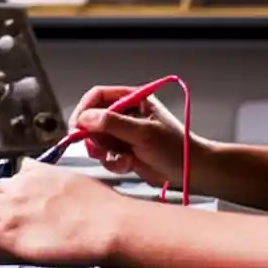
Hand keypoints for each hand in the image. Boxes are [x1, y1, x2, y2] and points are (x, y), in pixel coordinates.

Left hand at [0, 160, 129, 265]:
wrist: (106, 224)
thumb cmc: (103, 208)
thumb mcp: (80, 184)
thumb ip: (62, 184)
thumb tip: (63, 189)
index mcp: (40, 173)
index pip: (15, 175)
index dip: (5, 186)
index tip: (0, 189)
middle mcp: (21, 187)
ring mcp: (10, 210)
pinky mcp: (5, 232)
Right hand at [69, 85, 200, 186]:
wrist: (190, 171)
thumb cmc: (176, 147)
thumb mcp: (143, 132)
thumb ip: (113, 123)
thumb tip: (86, 118)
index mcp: (132, 99)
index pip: (98, 96)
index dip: (84, 109)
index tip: (77, 126)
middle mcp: (125, 114)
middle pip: (93, 120)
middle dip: (93, 137)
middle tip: (99, 149)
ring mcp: (124, 133)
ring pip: (97, 140)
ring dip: (105, 152)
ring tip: (122, 158)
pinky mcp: (124, 151)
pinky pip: (106, 155)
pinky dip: (114, 162)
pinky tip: (128, 164)